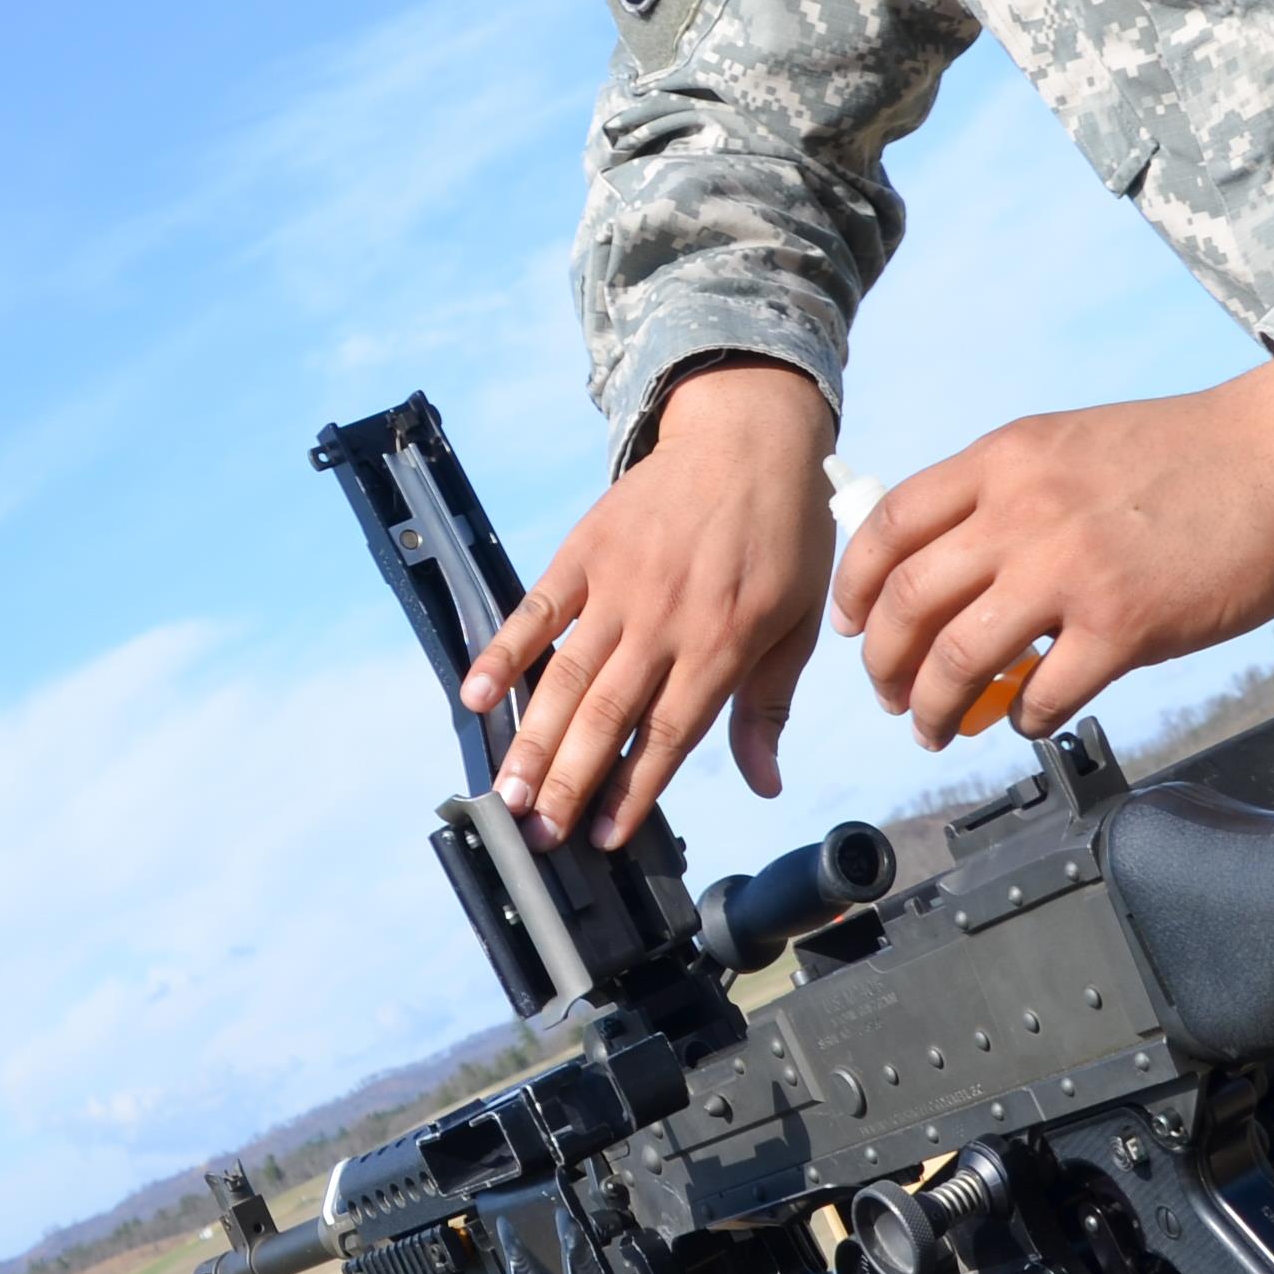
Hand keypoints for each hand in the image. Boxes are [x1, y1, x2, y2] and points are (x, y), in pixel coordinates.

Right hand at [456, 359, 837, 850]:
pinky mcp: (586, 551)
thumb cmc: (783, 535)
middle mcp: (665, 619)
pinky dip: (504, 651)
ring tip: (508, 792)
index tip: (603, 837)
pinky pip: (537, 608)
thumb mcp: (796, 622)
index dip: (633, 791)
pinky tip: (476, 695)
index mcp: (722, 643)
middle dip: (570, 782)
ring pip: (568, 674)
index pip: (668, 733)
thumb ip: (768, 705)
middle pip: (608, 715)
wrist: (750, 436)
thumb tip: (765, 783)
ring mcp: (619, 584)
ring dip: (534, 738)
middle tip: (537, 835)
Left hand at [838, 360, 1273, 746]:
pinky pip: (1044, 696)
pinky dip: (1023, 720)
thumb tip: (953, 563)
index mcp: (1004, 460)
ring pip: (958, 660)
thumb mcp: (1070, 443)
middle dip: (883, 665)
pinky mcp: (1124, 626)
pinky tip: (1031, 720)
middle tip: (889, 695)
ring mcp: (1071, 571)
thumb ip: (1007, 492)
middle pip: (907, 603)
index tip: (848, 624)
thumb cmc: (1189, 453)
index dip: (854, 586)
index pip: (890, 526)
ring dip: (933, 708)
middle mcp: (1022, 511)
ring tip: (934, 729)